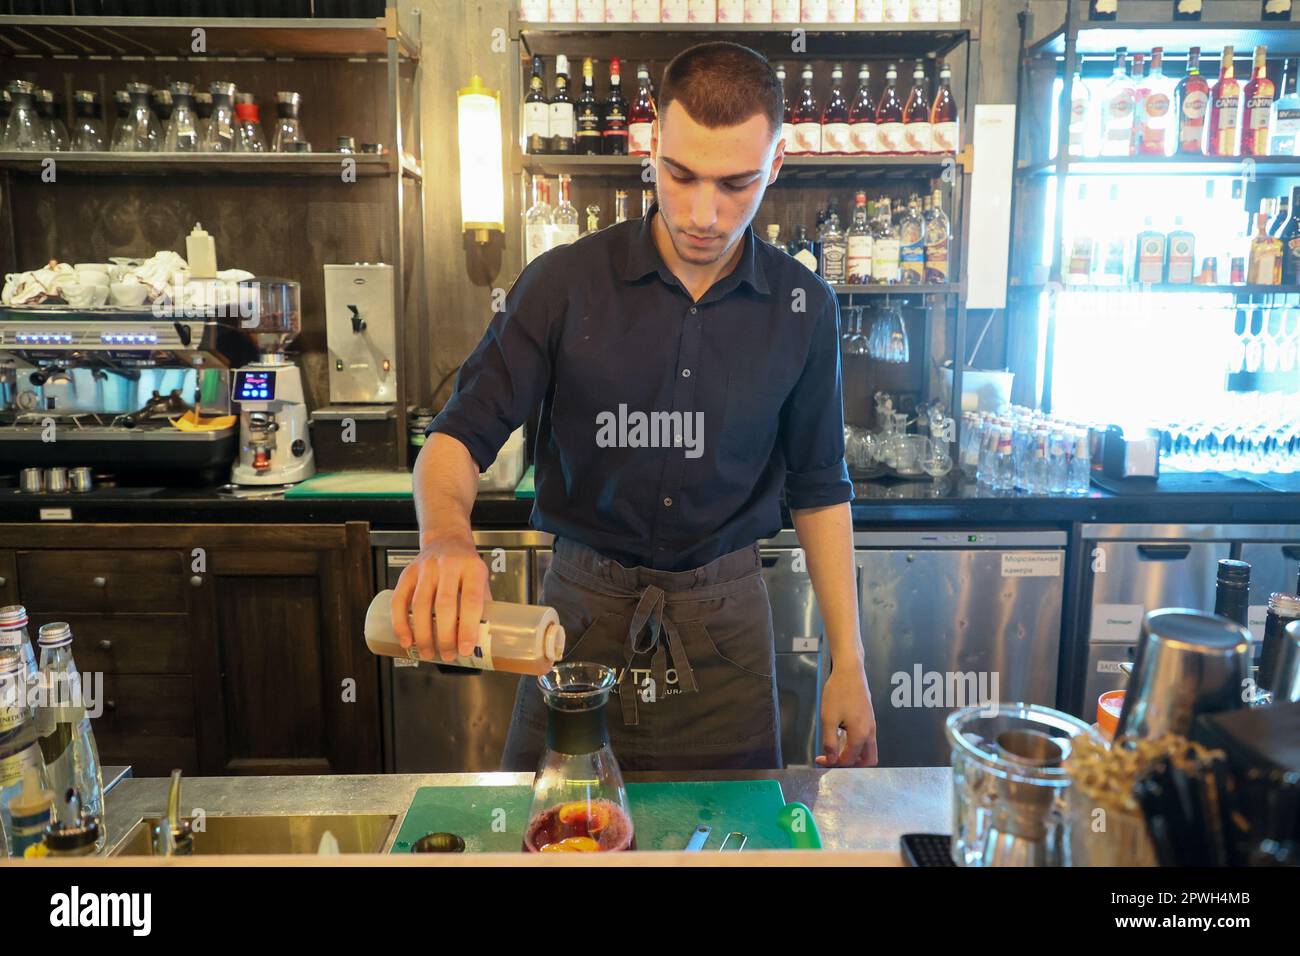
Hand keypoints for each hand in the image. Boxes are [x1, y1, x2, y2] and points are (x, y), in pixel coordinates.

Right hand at [390, 536, 490, 663]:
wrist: (446, 539)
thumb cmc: (466, 567)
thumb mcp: (481, 579)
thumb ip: (482, 606)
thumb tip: (484, 643)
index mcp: (472, 568)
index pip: (471, 599)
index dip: (468, 627)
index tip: (466, 649)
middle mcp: (449, 565)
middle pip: (444, 604)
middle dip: (445, 635)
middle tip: (447, 655)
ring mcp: (426, 568)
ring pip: (420, 604)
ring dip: (423, 634)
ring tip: (428, 654)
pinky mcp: (407, 572)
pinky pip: (399, 600)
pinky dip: (400, 623)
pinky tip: (406, 640)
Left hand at [815, 667, 877, 767]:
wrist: (850, 670)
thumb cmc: (838, 692)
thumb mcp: (828, 719)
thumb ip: (830, 742)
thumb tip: (831, 759)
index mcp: (860, 735)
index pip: (848, 760)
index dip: (833, 763)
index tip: (819, 758)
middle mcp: (870, 732)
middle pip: (868, 760)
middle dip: (852, 765)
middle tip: (834, 760)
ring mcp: (872, 725)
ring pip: (869, 750)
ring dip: (856, 755)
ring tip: (838, 751)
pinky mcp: (870, 718)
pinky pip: (868, 739)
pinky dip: (858, 745)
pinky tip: (843, 737)